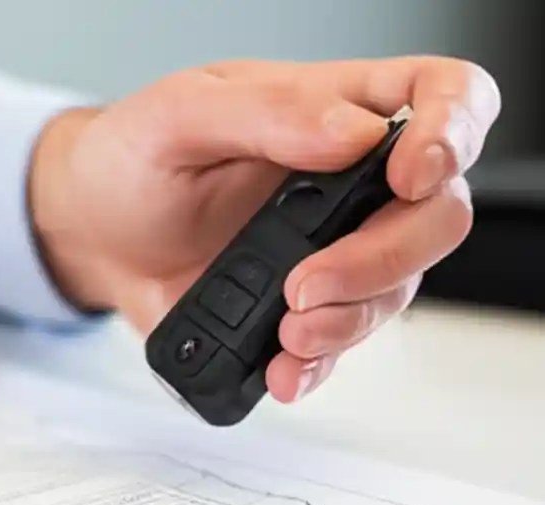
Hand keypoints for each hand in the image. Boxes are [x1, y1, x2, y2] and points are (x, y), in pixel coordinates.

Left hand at [31, 56, 500, 400]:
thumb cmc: (131, 158)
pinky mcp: (304, 307)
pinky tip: (279, 368)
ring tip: (282, 331)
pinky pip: (341, 342)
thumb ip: (265, 111)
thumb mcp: (177, 115)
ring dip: (347, 320)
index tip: (404, 179)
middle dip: (384, 259)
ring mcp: (334, 248)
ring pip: (397, 288)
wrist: (91, 234)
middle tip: (304, 283)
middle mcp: (351, 181)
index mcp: (335, 108)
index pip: (446, 97)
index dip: (453, 133)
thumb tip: (353, 133)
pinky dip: (316, 364)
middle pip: (437, 214)